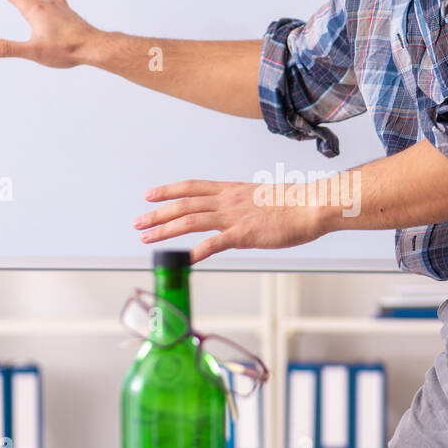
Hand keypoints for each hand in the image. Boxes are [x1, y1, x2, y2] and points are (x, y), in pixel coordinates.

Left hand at [132, 178, 327, 263]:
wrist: (310, 207)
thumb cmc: (291, 206)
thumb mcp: (260, 199)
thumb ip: (242, 206)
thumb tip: (234, 213)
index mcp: (230, 190)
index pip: (191, 187)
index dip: (168, 191)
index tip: (149, 195)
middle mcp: (227, 201)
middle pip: (183, 204)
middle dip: (157, 213)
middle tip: (137, 222)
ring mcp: (233, 217)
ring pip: (190, 221)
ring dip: (165, 230)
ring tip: (146, 238)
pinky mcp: (242, 235)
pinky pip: (213, 244)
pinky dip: (195, 253)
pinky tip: (183, 260)